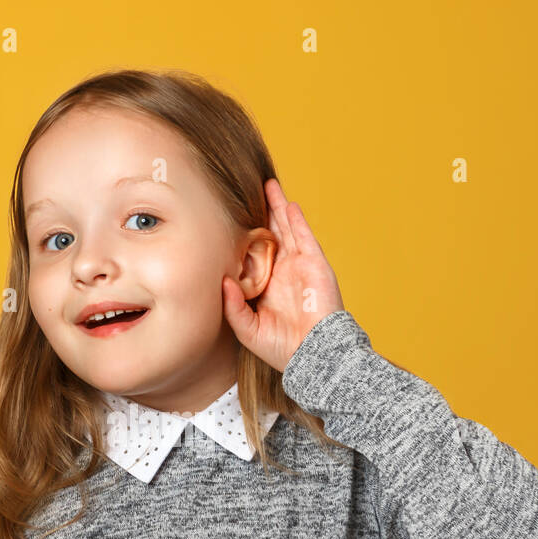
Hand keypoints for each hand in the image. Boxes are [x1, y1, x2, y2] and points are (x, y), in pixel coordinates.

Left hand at [222, 178, 344, 373]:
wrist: (313, 353)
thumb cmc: (281, 348)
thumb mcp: (247, 328)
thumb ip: (233, 306)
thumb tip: (223, 281)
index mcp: (266, 287)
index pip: (253, 256)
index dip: (243, 239)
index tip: (227, 221)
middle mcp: (282, 274)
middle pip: (270, 235)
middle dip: (261, 214)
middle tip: (247, 191)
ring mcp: (299, 267)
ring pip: (286, 229)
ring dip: (277, 207)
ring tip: (267, 185)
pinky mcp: (314, 264)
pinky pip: (304, 236)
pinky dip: (296, 219)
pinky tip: (287, 203)